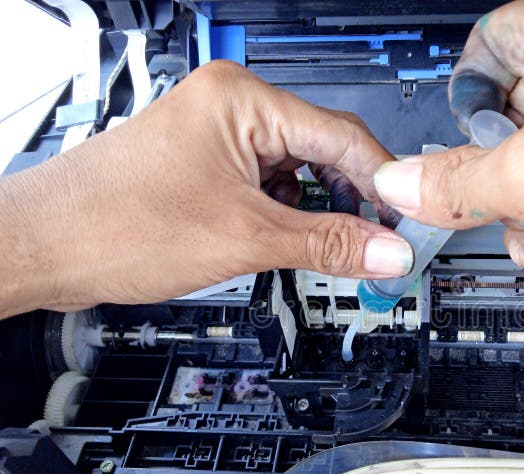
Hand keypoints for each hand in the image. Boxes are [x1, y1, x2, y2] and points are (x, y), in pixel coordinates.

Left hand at [0, 60, 411, 316]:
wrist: (45, 247)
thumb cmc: (114, 223)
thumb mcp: (244, 239)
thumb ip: (327, 244)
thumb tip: (385, 253)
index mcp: (241, 100)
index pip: (343, 135)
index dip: (383, 185)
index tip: (408, 224)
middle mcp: (232, 108)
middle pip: (324, 151)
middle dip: (354, 202)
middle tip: (382, 246)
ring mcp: (219, 137)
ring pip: (299, 173)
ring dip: (322, 213)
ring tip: (341, 252)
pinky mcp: (209, 165)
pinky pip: (270, 186)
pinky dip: (291, 216)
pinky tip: (299, 243)